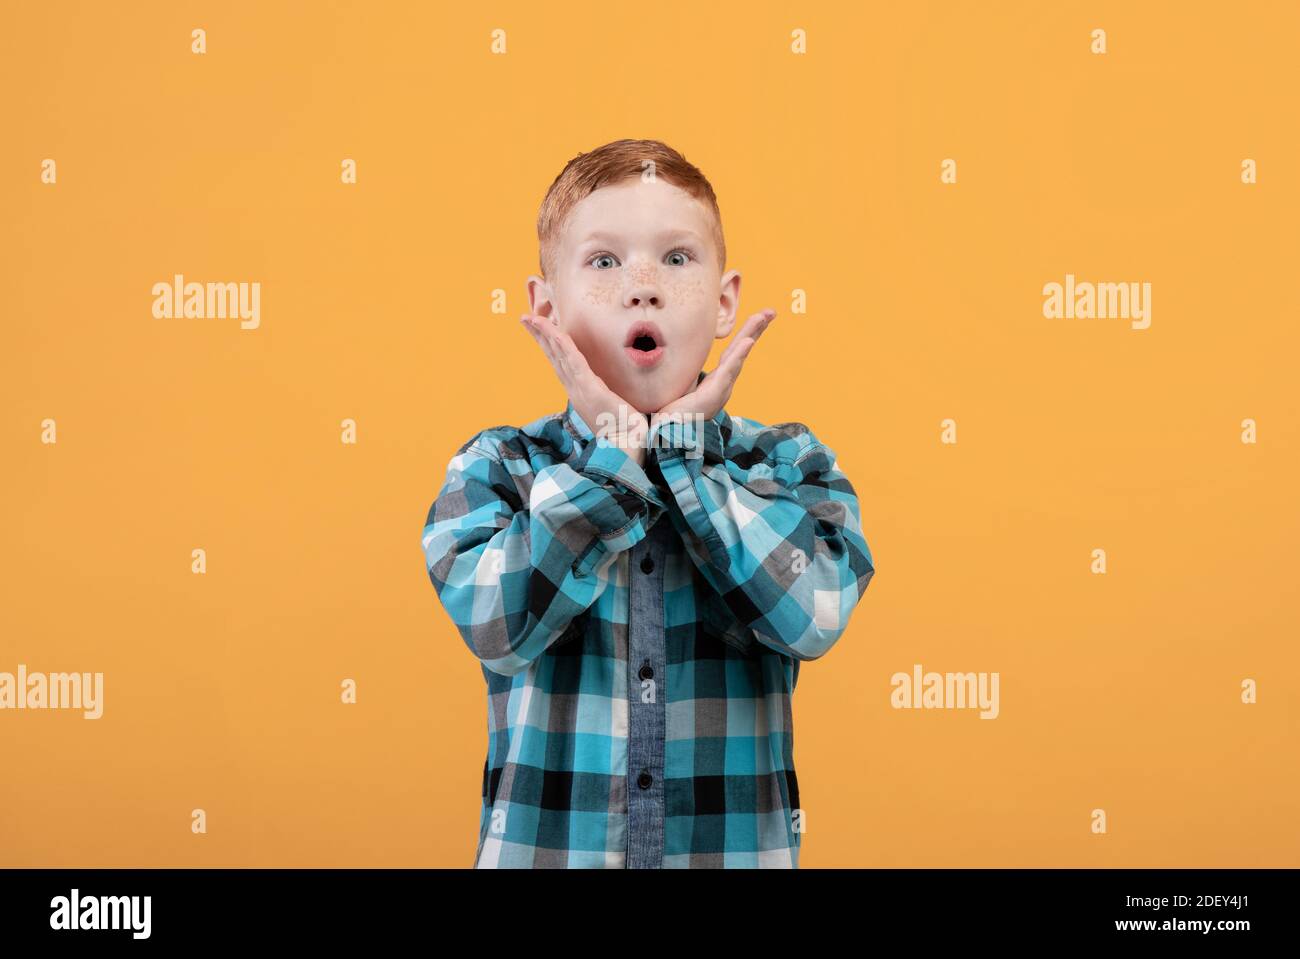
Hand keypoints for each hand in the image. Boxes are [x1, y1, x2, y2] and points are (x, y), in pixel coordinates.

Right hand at [520, 313, 648, 465]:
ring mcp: (580, 388)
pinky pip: (574, 362)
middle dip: (539, 335)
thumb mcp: (607, 407)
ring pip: (559, 355)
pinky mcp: (591, 389)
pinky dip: (563, 346)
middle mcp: (574, 388)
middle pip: (553, 355)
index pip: (558, 362)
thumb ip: (601, 396)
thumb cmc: (621, 429)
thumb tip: (604, 390)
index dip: (546, 344)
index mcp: (577, 391)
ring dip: (545, 335)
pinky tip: (555, 333)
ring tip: (532, 318)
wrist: (627, 446)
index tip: (536, 328)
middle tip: (524, 317)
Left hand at [654, 308, 775, 425]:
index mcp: (717, 379)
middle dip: (756, 329)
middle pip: (741, 351)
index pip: (734, 350)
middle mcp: (723, 383)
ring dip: (750, 335)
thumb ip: (688, 371)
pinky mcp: (712, 397)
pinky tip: (747, 342)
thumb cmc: (672, 411)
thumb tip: (679, 351)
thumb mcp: (682, 384)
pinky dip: (738, 356)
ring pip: (737, 358)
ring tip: (761, 318)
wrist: (665, 433)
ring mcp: (720, 390)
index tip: (761, 315)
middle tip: (771, 310)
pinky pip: (727, 372)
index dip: (747, 332)